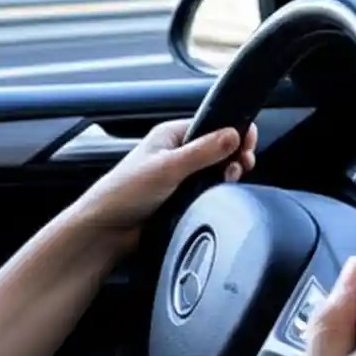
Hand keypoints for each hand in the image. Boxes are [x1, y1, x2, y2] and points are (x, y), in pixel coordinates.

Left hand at [70, 119, 257, 232]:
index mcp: (171, 135)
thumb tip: (233, 134)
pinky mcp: (183, 198)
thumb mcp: (168, 167)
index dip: (233, 131)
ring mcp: (181, 176)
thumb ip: (203, 151)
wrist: (107, 231)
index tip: (247, 143)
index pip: (212, 124)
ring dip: (227, 175)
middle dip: (234, 155)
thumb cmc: (123, 193)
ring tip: (229, 180)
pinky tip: (217, 197)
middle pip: (220, 148)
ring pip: (216, 171)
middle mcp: (177, 153)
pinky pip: (209, 191)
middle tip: (241, 166)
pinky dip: (217, 193)